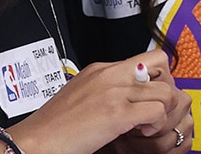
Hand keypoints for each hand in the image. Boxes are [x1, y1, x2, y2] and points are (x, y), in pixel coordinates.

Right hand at [5, 51, 183, 153]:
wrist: (33, 142)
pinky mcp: (116, 114)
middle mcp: (110, 74)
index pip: (145, 58)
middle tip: (157, 106)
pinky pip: (156, 111)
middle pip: (160, 62)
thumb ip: (103, 88)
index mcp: (101, 69)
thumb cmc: (53, 127)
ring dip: (164, 110)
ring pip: (164, 89)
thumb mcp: (81, 94)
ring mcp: (114, 92)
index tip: (149, 97)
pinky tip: (141, 133)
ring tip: (149, 125)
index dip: (154, 78)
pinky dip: (156, 124)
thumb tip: (123, 94)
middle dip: (166, 85)